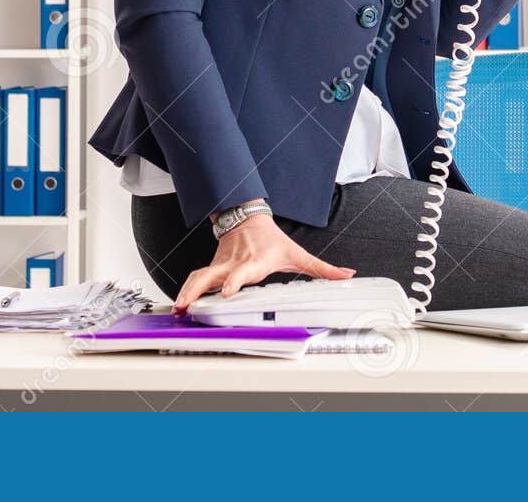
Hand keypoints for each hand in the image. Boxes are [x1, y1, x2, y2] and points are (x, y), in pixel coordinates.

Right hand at [172, 215, 354, 312]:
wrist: (247, 218)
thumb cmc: (271, 240)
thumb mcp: (297, 254)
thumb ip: (322, 269)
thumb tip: (347, 275)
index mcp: (255, 262)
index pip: (242, 271)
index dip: (234, 281)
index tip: (226, 292)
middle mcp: (234, 264)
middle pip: (211, 276)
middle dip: (198, 290)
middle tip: (189, 305)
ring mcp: (220, 265)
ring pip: (199, 276)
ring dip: (187, 291)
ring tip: (179, 308)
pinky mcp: (212, 267)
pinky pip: (197, 278)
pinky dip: (187, 290)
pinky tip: (181, 304)